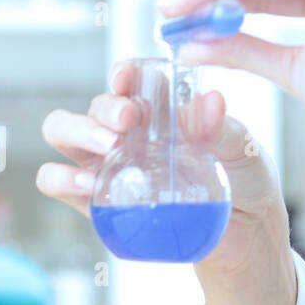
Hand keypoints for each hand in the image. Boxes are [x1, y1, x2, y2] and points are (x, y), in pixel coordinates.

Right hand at [38, 58, 287, 278]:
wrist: (247, 232)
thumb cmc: (243, 179)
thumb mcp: (240, 147)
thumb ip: (223, 126)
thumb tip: (210, 100)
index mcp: (161, 109)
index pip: (130, 80)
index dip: (123, 73)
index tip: (127, 78)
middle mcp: (128, 132)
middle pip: (95, 105)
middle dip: (104, 106)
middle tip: (129, 120)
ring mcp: (109, 165)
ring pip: (63, 134)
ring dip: (77, 133)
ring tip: (109, 148)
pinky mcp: (98, 203)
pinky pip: (58, 182)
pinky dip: (61, 177)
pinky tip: (88, 182)